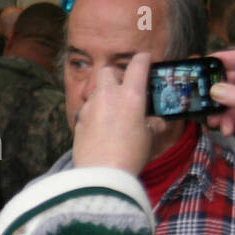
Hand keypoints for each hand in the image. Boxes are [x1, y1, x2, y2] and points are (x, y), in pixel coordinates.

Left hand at [71, 53, 164, 175]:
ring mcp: (90, 107)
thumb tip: (156, 121)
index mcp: (131, 96)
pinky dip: (93, 114)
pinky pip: (86, 110)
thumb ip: (152, 124)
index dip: (143, 59)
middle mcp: (108, 96)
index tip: (145, 60)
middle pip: (107, 71)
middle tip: (123, 88)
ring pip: (95, 91)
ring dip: (103, 96)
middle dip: (115, 75)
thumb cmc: (129, 156)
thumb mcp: (149, 138)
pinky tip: (99, 129)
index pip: (138, 64)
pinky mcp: (78, 121)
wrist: (102, 175)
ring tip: (111, 113)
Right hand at [206, 48, 234, 177]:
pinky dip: (227, 121)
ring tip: (212, 119)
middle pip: (234, 78)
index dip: (224, 57)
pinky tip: (225, 130)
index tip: (202, 63)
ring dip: (220, 109)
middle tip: (197, 93)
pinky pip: (234, 116)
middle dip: (217, 87)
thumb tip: (213, 90)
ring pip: (231, 99)